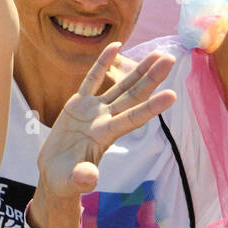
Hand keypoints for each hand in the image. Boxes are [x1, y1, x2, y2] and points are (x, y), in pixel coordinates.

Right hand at [36, 43, 176, 203]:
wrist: (55, 174)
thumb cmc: (66, 181)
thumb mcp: (72, 181)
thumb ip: (82, 178)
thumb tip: (89, 178)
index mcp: (105, 136)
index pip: (132, 119)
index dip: (151, 107)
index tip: (172, 95)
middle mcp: (104, 120)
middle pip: (132, 96)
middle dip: (151, 78)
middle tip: (170, 59)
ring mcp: (93, 111)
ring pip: (120, 86)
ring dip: (138, 70)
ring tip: (157, 53)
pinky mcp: (78, 105)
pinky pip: (92, 79)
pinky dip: (103, 63)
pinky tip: (117, 46)